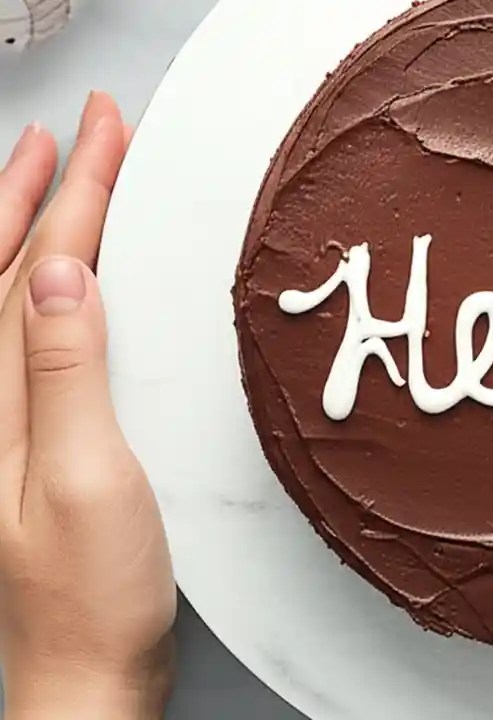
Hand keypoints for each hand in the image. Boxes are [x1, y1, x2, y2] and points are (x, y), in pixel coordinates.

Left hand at [0, 93, 174, 718]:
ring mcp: (4, 423)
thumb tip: (66, 276)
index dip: (72, 195)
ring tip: (49, 176)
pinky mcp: (31, 441)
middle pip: (6, 270)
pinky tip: (60, 279)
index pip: (35, 270)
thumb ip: (68, 374)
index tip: (101, 137)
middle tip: (72, 133)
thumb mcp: (85, 480)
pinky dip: (42, 287)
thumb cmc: (91, 593)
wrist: (85, 670)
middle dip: (39, 191)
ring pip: (10, 298)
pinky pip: (28, 336)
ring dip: (30, 228)